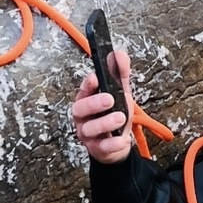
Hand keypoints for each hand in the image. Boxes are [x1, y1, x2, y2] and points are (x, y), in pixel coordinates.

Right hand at [71, 49, 133, 164]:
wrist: (117, 143)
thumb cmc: (114, 114)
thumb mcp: (120, 93)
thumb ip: (120, 75)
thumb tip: (119, 54)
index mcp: (86, 100)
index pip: (83, 90)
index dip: (87, 84)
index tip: (95, 78)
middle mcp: (83, 117)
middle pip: (80, 109)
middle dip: (94, 103)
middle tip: (109, 99)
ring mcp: (87, 134)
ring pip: (89, 129)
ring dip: (105, 123)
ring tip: (120, 117)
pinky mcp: (96, 149)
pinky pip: (102, 147)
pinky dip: (113, 143)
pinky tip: (122, 139)